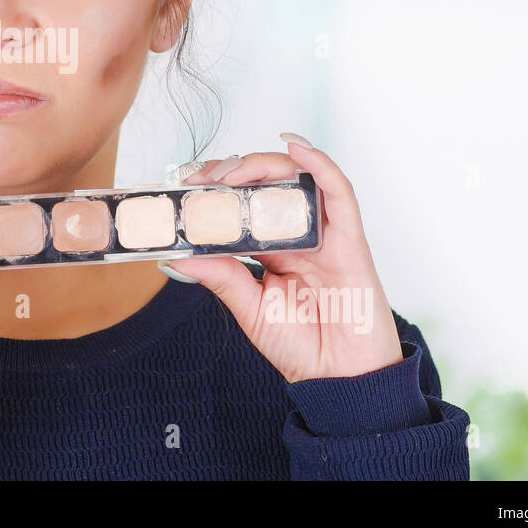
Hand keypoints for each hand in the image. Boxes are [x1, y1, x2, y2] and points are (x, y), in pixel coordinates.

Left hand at [163, 134, 403, 382]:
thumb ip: (219, 277)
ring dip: (262, 165)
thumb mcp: (249, 308)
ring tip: (232, 172)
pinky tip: (296, 146)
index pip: (241, 204)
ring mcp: (324, 233)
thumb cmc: (303, 346)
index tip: (184, 187)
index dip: (214, 189)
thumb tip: (176, 254)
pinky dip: (319, 163)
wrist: (342, 380)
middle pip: (265, 183)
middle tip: (202, 180)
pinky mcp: (350, 238)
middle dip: (231, 172)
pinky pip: (338, 191)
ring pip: (296, 178)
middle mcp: (297, 233)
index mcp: (271, 248)